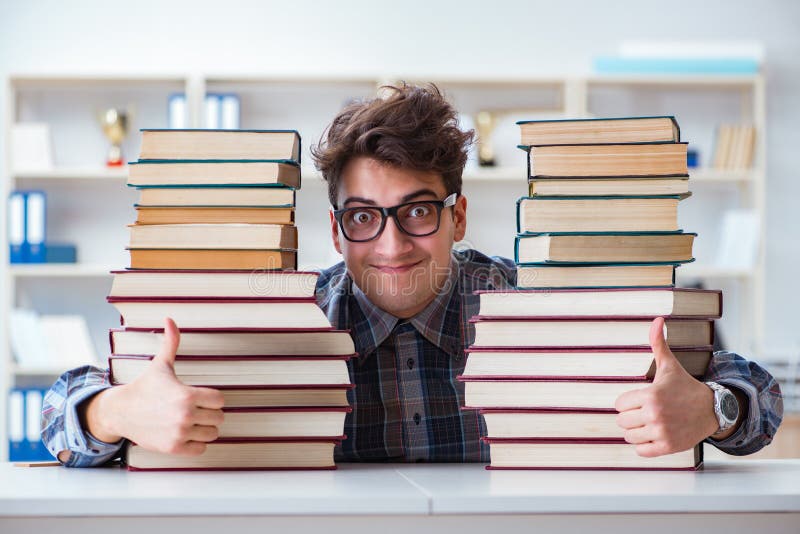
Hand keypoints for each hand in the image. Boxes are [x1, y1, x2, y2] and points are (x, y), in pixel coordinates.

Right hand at [87, 318, 224, 455]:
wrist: (121, 411)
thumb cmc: (145, 387)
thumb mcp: (160, 364)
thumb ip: (171, 343)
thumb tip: (170, 319)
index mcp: (187, 395)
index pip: (220, 400)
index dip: (213, 398)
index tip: (202, 396)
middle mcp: (185, 415)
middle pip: (219, 417)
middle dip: (210, 413)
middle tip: (197, 409)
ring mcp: (180, 433)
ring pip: (213, 434)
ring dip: (205, 429)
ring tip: (192, 421)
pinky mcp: (173, 448)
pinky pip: (201, 449)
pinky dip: (197, 443)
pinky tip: (187, 433)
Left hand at [614, 317, 718, 456]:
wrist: (712, 409)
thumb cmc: (684, 386)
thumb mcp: (669, 365)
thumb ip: (658, 343)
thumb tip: (657, 319)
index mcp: (650, 395)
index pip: (618, 404)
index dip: (628, 401)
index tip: (641, 399)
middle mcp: (655, 415)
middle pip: (622, 421)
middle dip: (631, 417)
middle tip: (646, 412)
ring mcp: (661, 433)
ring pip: (629, 437)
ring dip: (636, 431)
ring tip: (650, 423)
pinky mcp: (668, 447)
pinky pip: (641, 452)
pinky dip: (644, 446)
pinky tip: (654, 435)